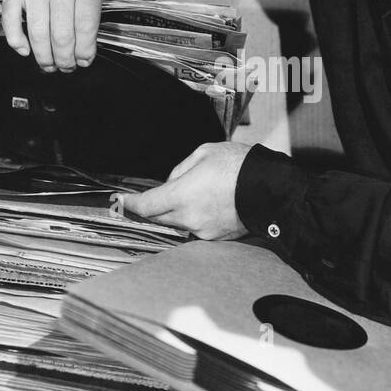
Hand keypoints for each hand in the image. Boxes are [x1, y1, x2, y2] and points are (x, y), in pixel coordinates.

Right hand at [0, 0, 164, 71]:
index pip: (86, 27)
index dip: (85, 51)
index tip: (85, 60)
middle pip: (62, 35)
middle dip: (65, 59)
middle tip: (67, 67)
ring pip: (38, 32)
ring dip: (44, 56)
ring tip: (50, 64)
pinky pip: (12, 20)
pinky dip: (17, 40)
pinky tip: (25, 50)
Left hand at [119, 142, 251, 239]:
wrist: (269, 188)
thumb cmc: (239, 166)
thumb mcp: (203, 153)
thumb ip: (179, 170)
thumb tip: (171, 183)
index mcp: (182, 195)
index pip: (145, 206)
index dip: (129, 204)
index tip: (120, 200)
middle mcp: (189, 217)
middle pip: (157, 218)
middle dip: (148, 209)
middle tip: (142, 199)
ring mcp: (203, 230)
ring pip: (177, 223)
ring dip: (174, 212)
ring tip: (190, 194)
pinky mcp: (217, 237)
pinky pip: (195, 228)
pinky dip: (193, 218)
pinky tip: (205, 204)